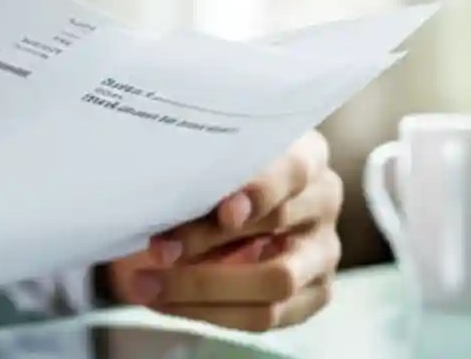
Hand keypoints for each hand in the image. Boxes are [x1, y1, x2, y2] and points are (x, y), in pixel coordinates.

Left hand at [105, 131, 341, 331]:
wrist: (228, 205)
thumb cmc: (214, 172)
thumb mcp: (207, 161)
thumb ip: (199, 173)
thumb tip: (164, 199)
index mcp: (306, 154)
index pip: (294, 169)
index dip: (261, 190)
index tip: (224, 210)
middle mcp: (323, 200)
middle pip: (278, 224)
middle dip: (211, 239)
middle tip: (158, 249)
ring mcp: (322, 251)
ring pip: (274, 281)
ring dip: (203, 287)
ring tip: (147, 284)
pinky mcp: (312, 294)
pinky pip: (262, 316)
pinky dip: (208, 311)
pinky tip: (165, 301)